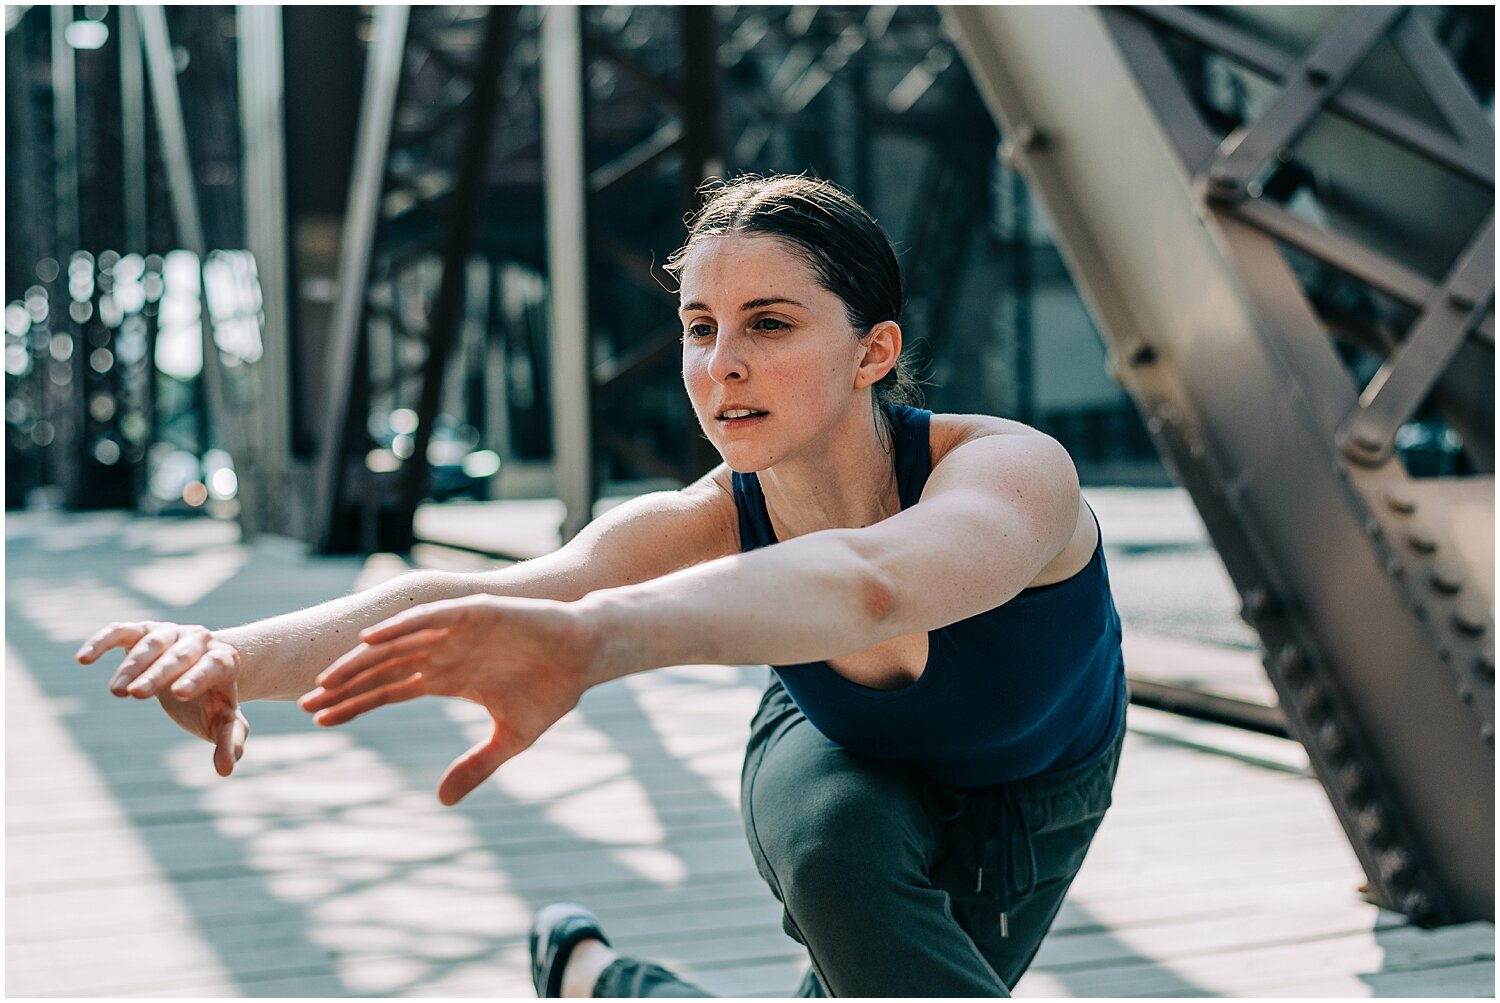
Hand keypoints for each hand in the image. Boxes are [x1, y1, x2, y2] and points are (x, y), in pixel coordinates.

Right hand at [75, 621, 248, 775]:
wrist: (199, 666)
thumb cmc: (211, 700)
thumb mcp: (222, 721)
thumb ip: (229, 740)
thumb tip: (226, 769)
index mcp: (223, 660)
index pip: (213, 666)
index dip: (197, 678)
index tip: (179, 694)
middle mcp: (198, 640)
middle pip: (179, 655)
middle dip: (157, 674)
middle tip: (136, 695)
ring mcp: (170, 633)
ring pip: (151, 644)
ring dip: (133, 666)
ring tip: (117, 692)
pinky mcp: (142, 630)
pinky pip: (121, 631)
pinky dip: (102, 641)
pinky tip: (83, 659)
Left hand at [299, 595, 595, 805]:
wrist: (588, 653)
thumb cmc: (553, 690)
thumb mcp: (510, 738)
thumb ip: (475, 766)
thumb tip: (441, 801)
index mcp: (446, 677)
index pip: (388, 690)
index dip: (353, 704)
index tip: (319, 719)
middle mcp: (443, 652)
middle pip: (381, 668)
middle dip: (344, 685)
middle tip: (306, 703)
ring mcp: (456, 631)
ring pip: (397, 644)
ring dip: (362, 659)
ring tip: (328, 678)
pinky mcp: (475, 613)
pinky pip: (429, 619)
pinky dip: (401, 628)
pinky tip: (372, 640)